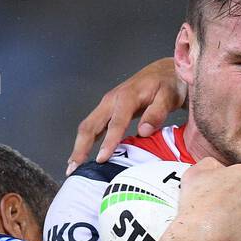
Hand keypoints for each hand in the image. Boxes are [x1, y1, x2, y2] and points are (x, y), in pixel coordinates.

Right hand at [68, 57, 183, 171]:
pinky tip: (81, 156)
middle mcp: (111, 100)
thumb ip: (157, 113)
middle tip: (74, 168)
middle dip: (80, 147)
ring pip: (88, 126)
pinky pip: (93, 127)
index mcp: (126, 97)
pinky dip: (86, 142)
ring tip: (73, 167)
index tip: (102, 159)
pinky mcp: (108, 110)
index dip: (108, 142)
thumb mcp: (168, 97)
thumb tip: (144, 131)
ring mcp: (108, 105)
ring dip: (79, 146)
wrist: (164, 72)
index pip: (115, 123)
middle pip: (90, 125)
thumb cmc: (168, 85)